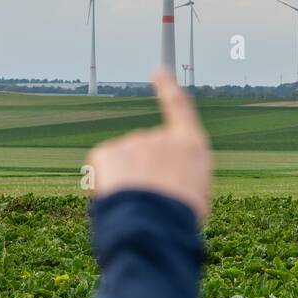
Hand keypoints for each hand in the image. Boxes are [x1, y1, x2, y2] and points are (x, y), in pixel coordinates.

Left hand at [85, 68, 212, 221]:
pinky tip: (115, 199)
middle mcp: (162, 137)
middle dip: (143, 171)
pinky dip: (103, 184)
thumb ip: (179, 175)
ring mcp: (134, 141)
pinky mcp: (107, 152)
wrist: (156, 227)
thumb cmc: (179, 220)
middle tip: (151, 201)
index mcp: (191, 145)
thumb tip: (160, 177)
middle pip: (145, 149)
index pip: (179, 107)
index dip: (167, 88)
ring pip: (123, 162)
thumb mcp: (195, 194)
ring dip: (125, 181)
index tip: (158, 70)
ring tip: (136, 205)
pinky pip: (102, 169)